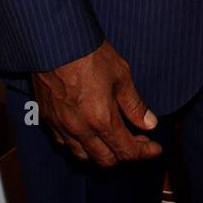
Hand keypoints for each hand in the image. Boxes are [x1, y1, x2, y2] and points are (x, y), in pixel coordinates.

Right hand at [30, 40, 162, 167]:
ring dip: (101, 153)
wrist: (55, 41)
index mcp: (101, 119)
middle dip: (124, 155)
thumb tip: (149, 124)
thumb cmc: (89, 54)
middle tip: (138, 140)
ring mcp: (61, 126)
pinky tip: (88, 132)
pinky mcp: (47, 119)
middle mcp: (80, 130)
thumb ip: (135, 104)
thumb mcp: (121, 75)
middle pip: (105, 160)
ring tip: (114, 139)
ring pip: (83, 156)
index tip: (155, 148)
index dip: (144, 152)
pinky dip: (79, 145)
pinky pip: (64, 143)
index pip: (127, 151)